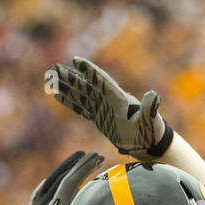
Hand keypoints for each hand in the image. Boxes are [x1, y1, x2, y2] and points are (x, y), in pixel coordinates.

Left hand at [11, 150, 104, 204]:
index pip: (70, 181)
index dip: (84, 167)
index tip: (96, 157)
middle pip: (61, 177)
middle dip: (76, 164)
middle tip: (91, 155)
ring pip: (51, 181)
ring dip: (65, 170)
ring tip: (77, 161)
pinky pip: (43, 190)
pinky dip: (54, 181)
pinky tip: (59, 179)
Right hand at [47, 57, 172, 160]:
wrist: (149, 144)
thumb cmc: (151, 132)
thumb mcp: (151, 121)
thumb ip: (150, 109)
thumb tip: (154, 95)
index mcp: (119, 98)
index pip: (101, 81)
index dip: (90, 71)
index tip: (76, 60)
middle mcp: (109, 100)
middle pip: (86, 85)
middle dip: (70, 77)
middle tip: (53, 68)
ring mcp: (103, 108)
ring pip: (81, 94)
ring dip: (66, 87)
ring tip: (51, 78)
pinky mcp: (100, 118)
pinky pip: (82, 107)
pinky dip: (70, 101)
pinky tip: (58, 95)